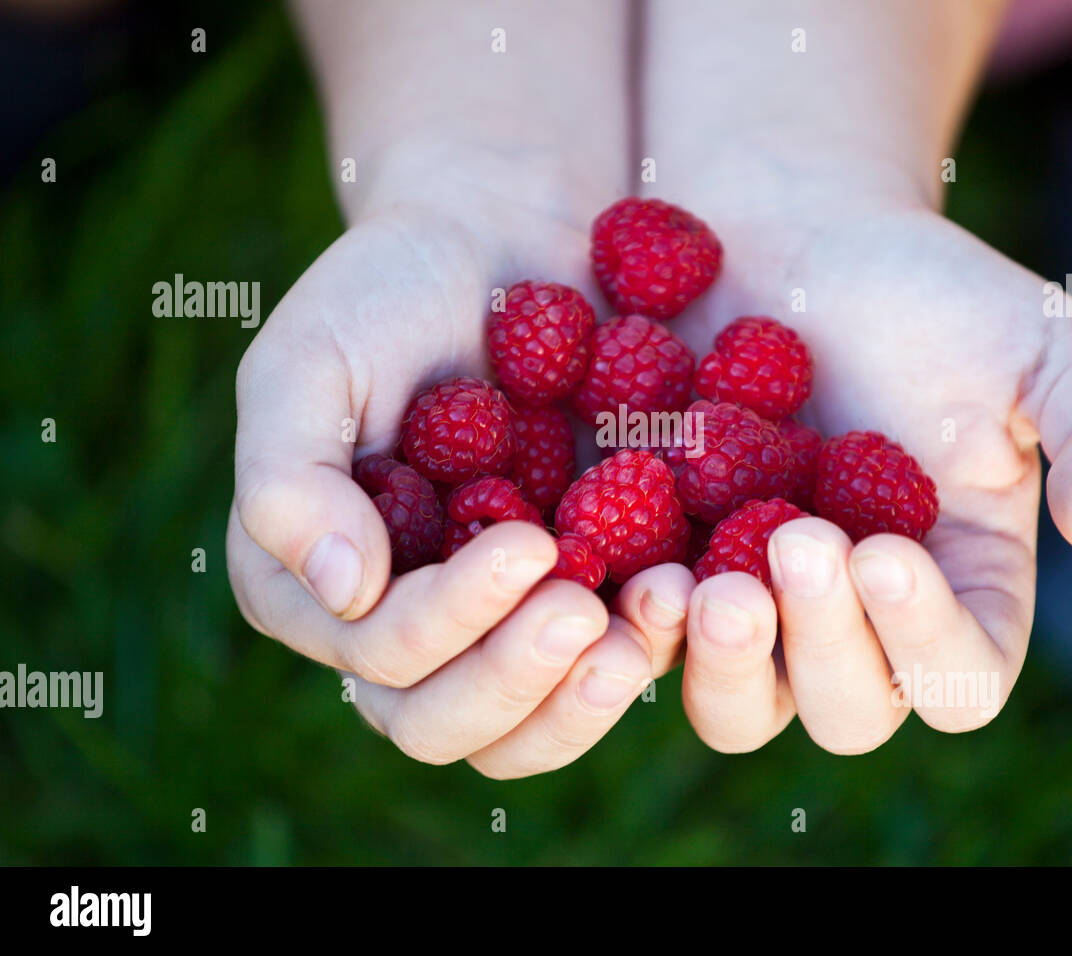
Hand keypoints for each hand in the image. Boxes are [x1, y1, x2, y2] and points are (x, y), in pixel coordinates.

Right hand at [227, 201, 693, 777]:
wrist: (500, 243)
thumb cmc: (389, 292)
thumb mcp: (311, 362)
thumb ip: (290, 478)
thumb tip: (343, 595)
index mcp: (319, 589)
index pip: (377, 656)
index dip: (447, 623)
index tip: (528, 545)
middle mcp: (404, 627)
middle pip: (446, 723)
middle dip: (517, 682)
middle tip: (585, 617)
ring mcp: (495, 624)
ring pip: (529, 724)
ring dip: (587, 696)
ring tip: (653, 618)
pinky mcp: (581, 597)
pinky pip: (606, 663)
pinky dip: (650, 648)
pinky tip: (693, 598)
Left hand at [668, 203, 1071, 752]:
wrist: (792, 240)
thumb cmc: (928, 289)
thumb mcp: (1042, 342)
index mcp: (957, 590)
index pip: (960, 676)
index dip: (926, 641)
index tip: (883, 548)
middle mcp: (855, 624)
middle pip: (847, 710)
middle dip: (821, 645)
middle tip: (794, 543)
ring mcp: (757, 608)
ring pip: (738, 709)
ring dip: (722, 666)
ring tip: (698, 582)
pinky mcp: (671, 572)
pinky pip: (649, 642)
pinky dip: (639, 625)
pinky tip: (626, 563)